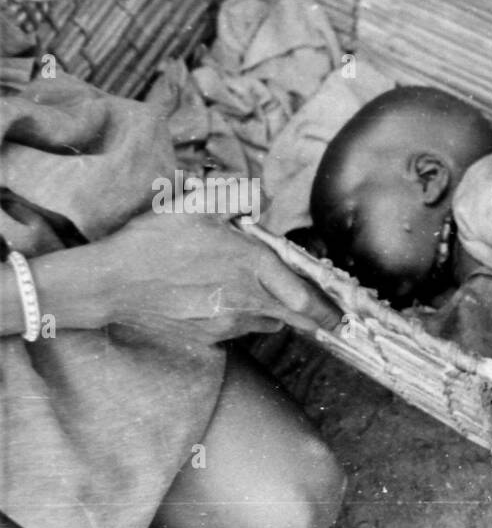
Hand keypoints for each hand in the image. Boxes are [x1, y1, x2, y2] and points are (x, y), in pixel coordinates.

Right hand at [91, 211, 340, 344]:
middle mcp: (246, 297)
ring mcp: (229, 321)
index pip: (304, 295)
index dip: (328, 307)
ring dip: (277, 313)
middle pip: (297, 317)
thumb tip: (254, 191)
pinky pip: (241, 329)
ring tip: (271, 299)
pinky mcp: (211, 336)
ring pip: (269, 322)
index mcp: (250, 264)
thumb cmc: (151, 242)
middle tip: (334, 321)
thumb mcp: (192, 206)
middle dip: (318, 318)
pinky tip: (229, 302)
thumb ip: (232, 198)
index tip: (345, 313)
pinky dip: (246, 318)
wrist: (110, 283)